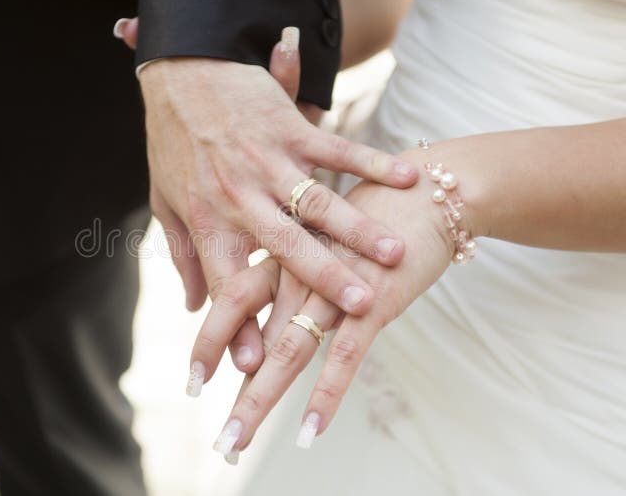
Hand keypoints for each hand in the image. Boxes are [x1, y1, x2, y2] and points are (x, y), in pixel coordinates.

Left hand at [115, 17, 419, 373]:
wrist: (180, 73)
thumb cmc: (173, 145)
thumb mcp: (167, 204)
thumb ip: (185, 257)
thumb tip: (192, 307)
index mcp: (209, 221)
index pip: (226, 283)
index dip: (239, 327)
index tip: (256, 367)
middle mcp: (242, 196)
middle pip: (285, 246)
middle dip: (324, 278)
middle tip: (360, 306)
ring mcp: (269, 161)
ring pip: (319, 201)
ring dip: (358, 228)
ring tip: (394, 255)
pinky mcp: (291, 128)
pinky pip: (336, 147)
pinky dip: (370, 162)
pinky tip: (403, 177)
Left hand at [208, 162, 454, 460]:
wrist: (431, 186)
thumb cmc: (363, 199)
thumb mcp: (303, 214)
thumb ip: (271, 240)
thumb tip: (208, 288)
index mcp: (276, 237)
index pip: (229, 293)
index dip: (210, 339)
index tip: (195, 381)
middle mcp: (290, 256)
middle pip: (248, 321)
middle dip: (223, 372)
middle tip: (209, 424)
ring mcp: (330, 277)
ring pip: (288, 343)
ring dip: (263, 396)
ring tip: (239, 441)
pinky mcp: (372, 292)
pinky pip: (346, 351)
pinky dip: (327, 392)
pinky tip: (310, 429)